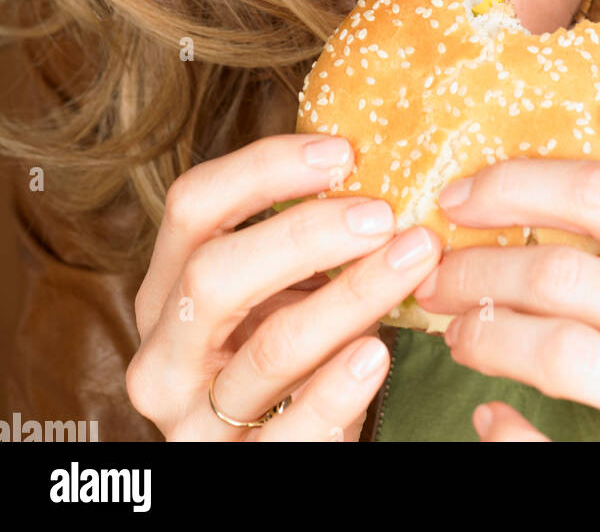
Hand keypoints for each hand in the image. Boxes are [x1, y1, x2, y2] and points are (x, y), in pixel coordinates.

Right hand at [126, 134, 440, 440]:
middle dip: (305, 233)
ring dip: (351, 296)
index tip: (342, 151)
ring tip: (412, 261)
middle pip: (214, 274)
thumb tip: (375, 165)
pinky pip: (291, 430)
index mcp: (166, 290)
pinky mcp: (239, 471)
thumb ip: (301, 242)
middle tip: (383, 213)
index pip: (192, 205)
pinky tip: (378, 354)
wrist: (275, 454)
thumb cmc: (285, 355)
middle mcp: (164, 352)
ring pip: (269, 349)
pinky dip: (336, 388)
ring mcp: (194, 421)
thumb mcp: (275, 294)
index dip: (264, 168)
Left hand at [411, 158, 599, 441]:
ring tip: (458, 331)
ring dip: (486, 335)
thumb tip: (547, 201)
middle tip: (436, 273)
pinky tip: (491, 417)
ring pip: (561, 355)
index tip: (459, 195)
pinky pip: (573, 456)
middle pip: (565, 277)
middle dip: (478, 270)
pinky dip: (514, 436)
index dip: (516, 187)